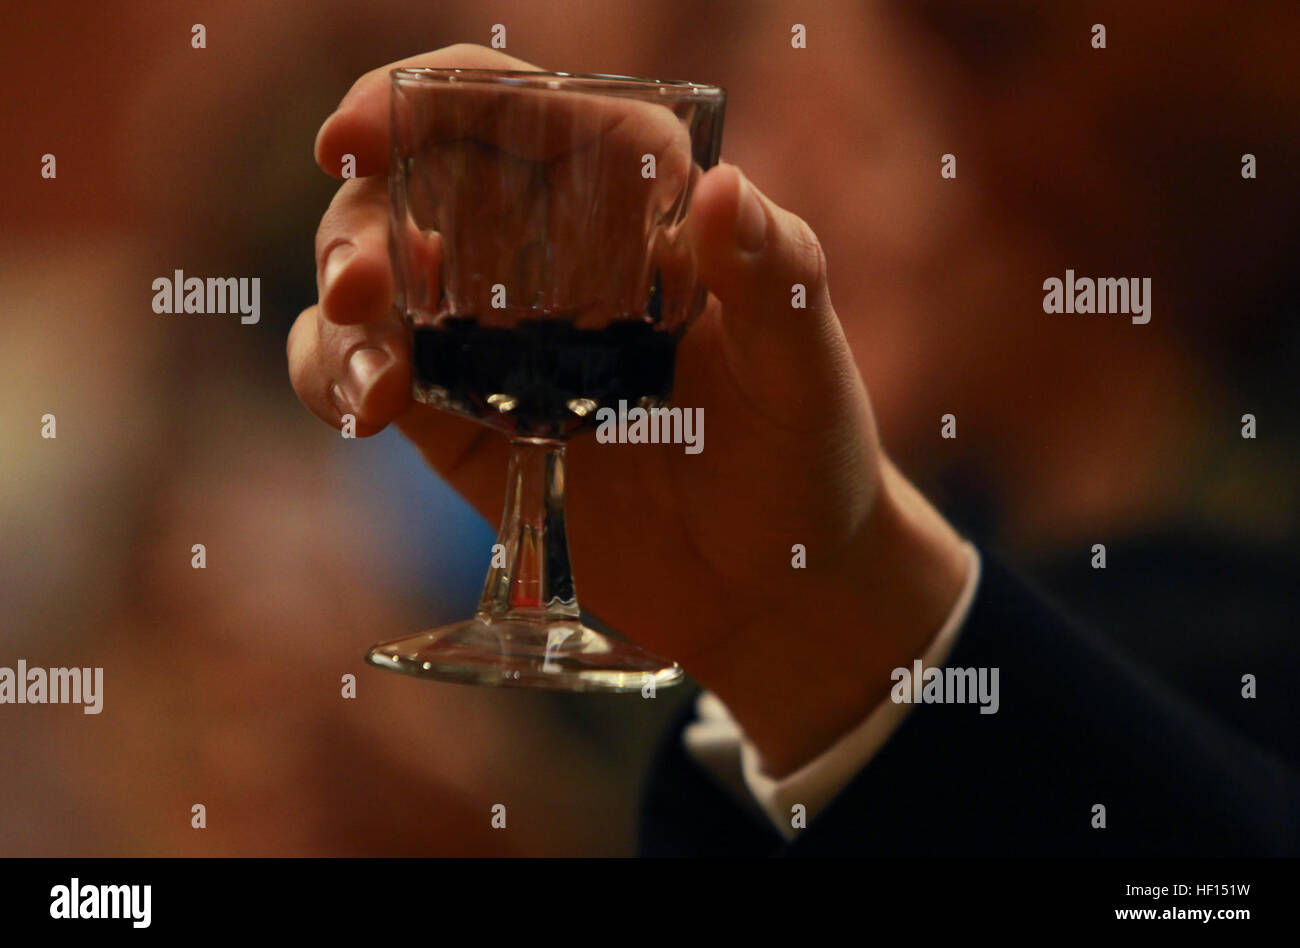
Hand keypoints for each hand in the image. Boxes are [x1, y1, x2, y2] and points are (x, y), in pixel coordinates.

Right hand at [288, 45, 970, 775]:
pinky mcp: (459, 421)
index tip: (363, 133)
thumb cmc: (801, 452)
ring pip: (373, 279)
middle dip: (363, 223)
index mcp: (630, 208)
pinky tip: (364, 412)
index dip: (430, 101)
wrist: (765, 585)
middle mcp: (549, 258)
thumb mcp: (803, 362)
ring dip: (343, 312)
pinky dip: (335, 378)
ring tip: (373, 382)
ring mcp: (494, 340)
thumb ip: (774, 273)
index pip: (517, 113)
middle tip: (360, 288)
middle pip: (417, 191)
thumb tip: (724, 189)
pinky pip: (364, 374)